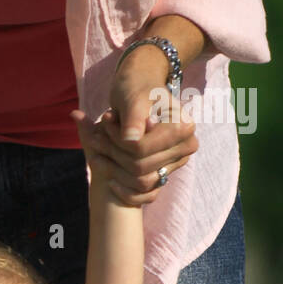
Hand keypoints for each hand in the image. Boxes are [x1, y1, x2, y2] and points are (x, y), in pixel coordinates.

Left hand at [77, 47, 198, 206]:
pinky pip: (144, 195)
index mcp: (182, 128)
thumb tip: (132, 140)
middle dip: (113, 153)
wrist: (140, 88)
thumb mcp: (133, 99)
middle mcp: (185, 147)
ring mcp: (176, 163)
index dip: (117, 140)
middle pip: (140, 167)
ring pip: (140, 182)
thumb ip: (133, 119)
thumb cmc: (136, 88)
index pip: (140, 149)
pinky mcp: (165, 175)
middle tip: (96, 137)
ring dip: (113, 170)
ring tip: (98, 150)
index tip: (103, 122)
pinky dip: (122, 189)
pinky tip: (108, 176)